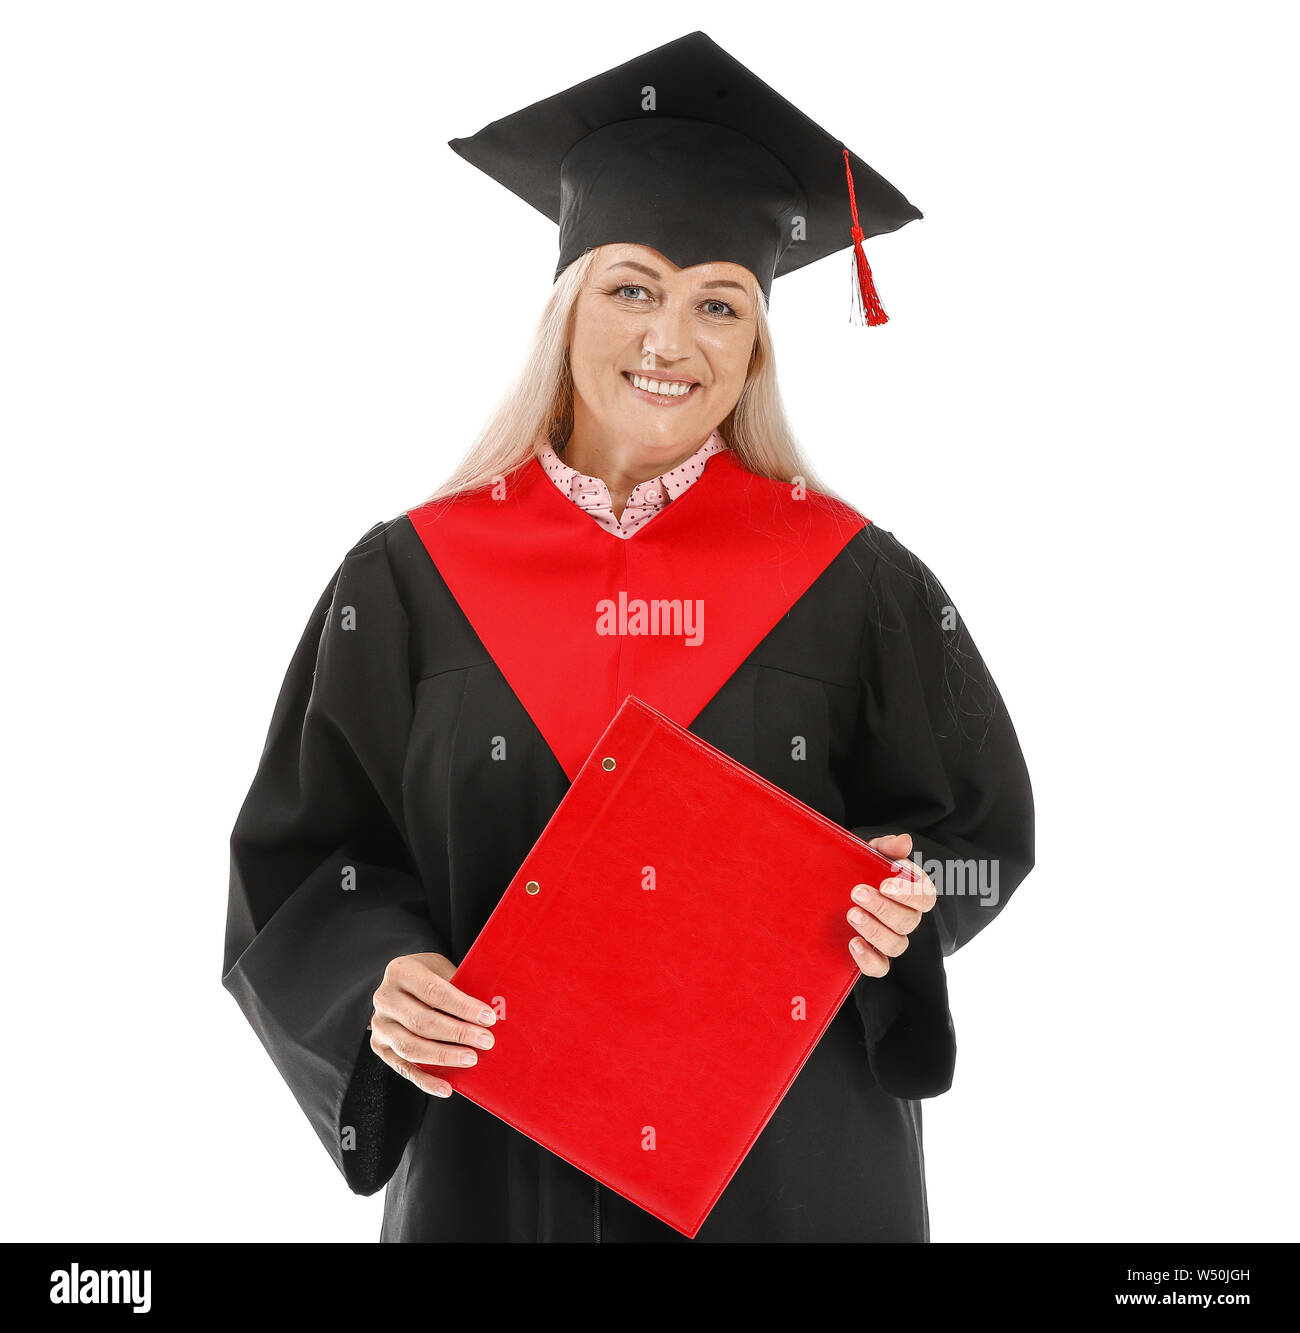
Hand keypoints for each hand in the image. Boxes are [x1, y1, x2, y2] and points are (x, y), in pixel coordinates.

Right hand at [369, 952, 496, 1097]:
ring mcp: (380, 1025)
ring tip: (471, 1059)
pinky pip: (403, 1068)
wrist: (401, 985)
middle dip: (458, 1033)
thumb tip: (495, 1008)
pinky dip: (426, 1081)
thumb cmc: (430, 976)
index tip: (488, 1017)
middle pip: (423, 1022)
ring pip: (411, 1047)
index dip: (462, 1007)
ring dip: (444, 1057)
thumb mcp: (442, 969)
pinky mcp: (380, 1047)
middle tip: (486, 1041)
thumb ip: (460, 985)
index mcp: (401, 971)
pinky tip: (447, 1088)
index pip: (434, 992)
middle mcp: (384, 998)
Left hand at [848, 833, 936, 977]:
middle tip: (857, 893)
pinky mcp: (874, 956)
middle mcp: (907, 918)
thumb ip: (888, 847)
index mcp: (913, 892)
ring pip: (896, 945)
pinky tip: (853, 944)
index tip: (885, 884)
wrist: (836, 886)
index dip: (909, 894)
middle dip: (882, 908)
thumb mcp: (872, 853)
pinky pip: (880, 968)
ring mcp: (891, 938)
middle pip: (908, 922)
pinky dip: (869, 959)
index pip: (926, 898)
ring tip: (851, 914)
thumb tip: (905, 841)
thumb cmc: (862, 867)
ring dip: (874, 931)